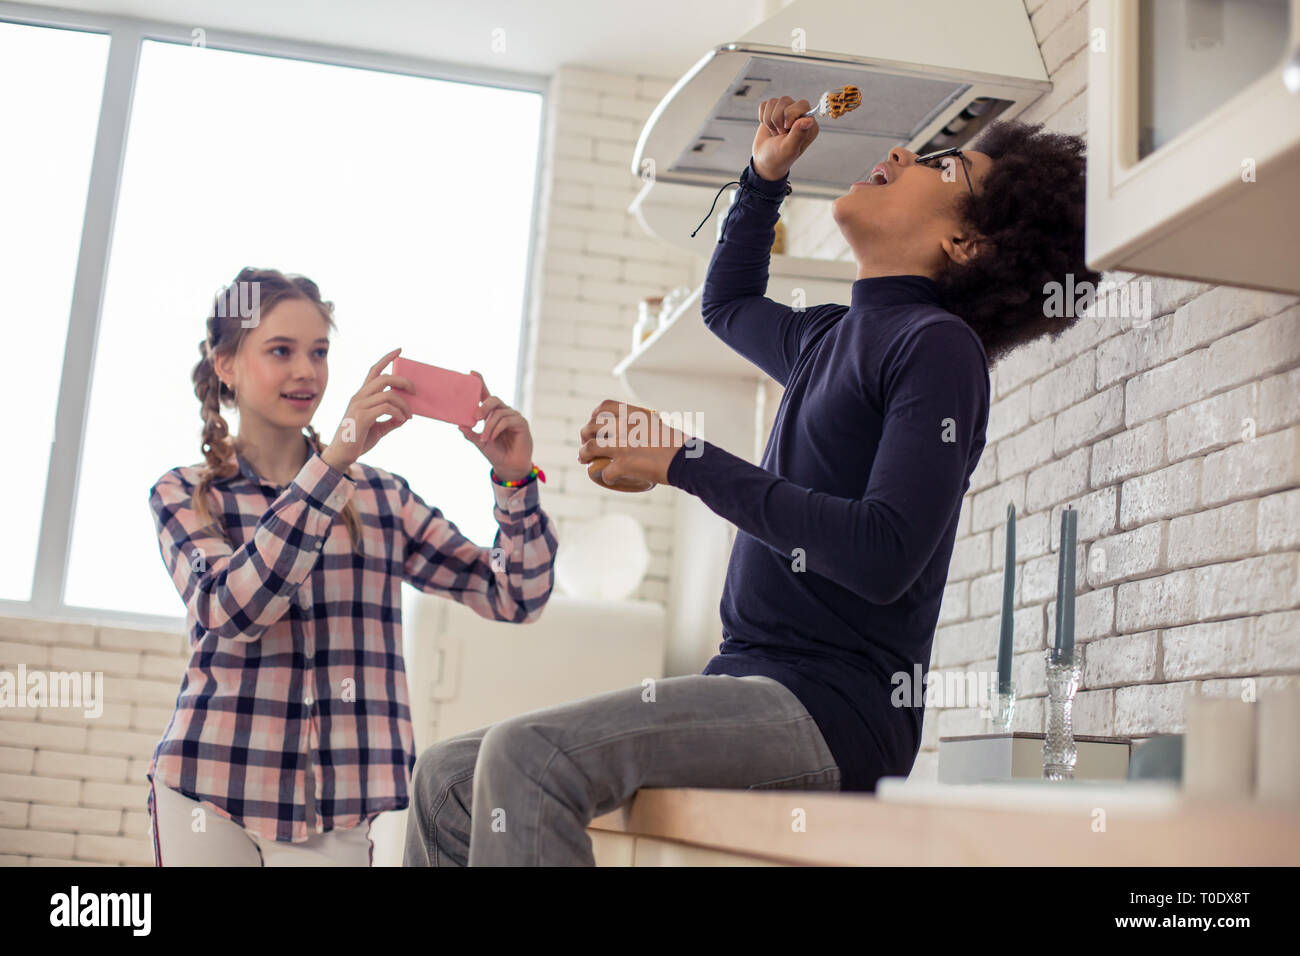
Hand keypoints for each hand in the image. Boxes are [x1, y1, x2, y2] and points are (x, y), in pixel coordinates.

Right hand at [322, 347, 413, 470]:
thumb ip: (390, 420)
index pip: (374, 371)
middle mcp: (359, 397)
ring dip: (404, 404)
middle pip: (384, 378)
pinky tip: (402, 420)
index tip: (400, 350)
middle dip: (403, 381)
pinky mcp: (361, 417)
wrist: (341, 456)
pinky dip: (398, 413)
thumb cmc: (357, 441)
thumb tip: (404, 417)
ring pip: (388, 394)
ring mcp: (359, 406)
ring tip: (409, 416)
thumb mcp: (378, 429)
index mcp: (361, 396)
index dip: (387, 359)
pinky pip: (386, 408)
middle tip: (414, 391)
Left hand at [459, 370, 533, 481]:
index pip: (486, 395)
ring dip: (488, 427)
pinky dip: (497, 429)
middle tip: (475, 417)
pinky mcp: (521, 423)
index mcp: (493, 413)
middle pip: (493, 399)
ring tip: (484, 439)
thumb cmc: (495, 452)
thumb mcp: (479, 443)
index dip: (480, 383)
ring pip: (498, 413)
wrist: (508, 466)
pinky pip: (506, 420)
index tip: (471, 373)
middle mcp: (504, 412)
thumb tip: (459, 425)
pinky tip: (493, 437)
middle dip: (483, 406)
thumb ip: (470, 434)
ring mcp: (513, 416)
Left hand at [576, 400, 690, 487]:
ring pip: (589, 448)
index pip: (604, 407)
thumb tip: (641, 429)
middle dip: (584, 435)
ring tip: (583, 460)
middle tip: (585, 444)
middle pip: (592, 427)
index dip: (594, 415)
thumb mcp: (657, 425)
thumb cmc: (677, 445)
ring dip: (583, 454)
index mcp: (632, 414)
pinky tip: (608, 479)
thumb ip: (644, 425)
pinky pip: (604, 471)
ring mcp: (621, 445)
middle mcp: (623, 426)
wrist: (685, 460)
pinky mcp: (623, 464)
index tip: (593, 422)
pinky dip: (604, 476)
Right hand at [751, 95, 819, 181]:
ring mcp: (786, 113)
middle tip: (780, 133)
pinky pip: (765, 104)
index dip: (790, 115)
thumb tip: (808, 120)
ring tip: (774, 133)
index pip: (802, 105)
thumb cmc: (779, 158)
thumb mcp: (789, 149)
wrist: (764, 161)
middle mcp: (799, 116)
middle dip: (777, 118)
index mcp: (809, 125)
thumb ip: (798, 134)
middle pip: (785, 101)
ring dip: (769, 120)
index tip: (785, 130)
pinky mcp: (773, 112)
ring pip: (774, 102)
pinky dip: (762, 117)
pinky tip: (768, 128)